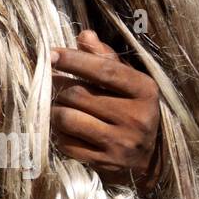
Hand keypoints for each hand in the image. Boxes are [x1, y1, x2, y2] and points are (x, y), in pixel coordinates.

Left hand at [50, 30, 162, 195]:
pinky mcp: (106, 163)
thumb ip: (105, 57)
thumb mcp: (128, 81)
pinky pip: (66, 143)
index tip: (50, 53)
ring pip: (68, 118)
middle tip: (48, 83)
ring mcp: (121, 143)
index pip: (104, 70)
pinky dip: (57, 133)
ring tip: (55, 104)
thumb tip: (84, 35)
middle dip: (56, 86)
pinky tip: (62, 127)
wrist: (151, 160)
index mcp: (145, 91)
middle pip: (78, 94)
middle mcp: (136, 117)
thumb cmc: (132, 109)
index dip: (74, 60)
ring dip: (53, 110)